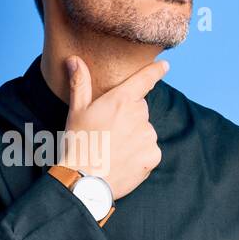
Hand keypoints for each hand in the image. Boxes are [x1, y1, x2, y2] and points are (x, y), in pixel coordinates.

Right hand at [59, 55, 166, 200]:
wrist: (85, 180)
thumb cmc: (79, 143)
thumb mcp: (76, 111)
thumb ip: (80, 83)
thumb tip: (73, 59)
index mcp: (121, 100)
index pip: (145, 79)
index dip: (155, 71)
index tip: (165, 65)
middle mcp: (140, 115)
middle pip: (139, 110)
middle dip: (128, 117)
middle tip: (108, 132)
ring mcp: (148, 136)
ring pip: (144, 131)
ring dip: (134, 137)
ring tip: (113, 149)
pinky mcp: (154, 155)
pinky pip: (150, 150)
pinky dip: (140, 155)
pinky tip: (123, 161)